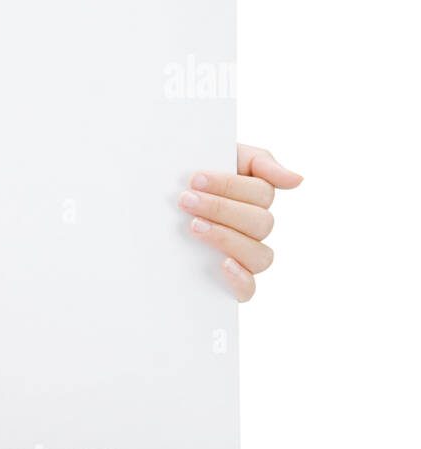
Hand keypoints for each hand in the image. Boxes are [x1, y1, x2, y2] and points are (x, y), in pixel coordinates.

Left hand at [178, 143, 302, 301]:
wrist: (152, 203)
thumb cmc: (190, 179)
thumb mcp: (221, 158)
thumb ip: (259, 162)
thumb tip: (297, 180)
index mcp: (255, 200)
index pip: (260, 194)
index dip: (230, 185)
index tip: (196, 179)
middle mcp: (254, 230)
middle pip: (260, 223)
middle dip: (221, 208)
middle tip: (186, 200)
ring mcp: (244, 258)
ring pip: (259, 255)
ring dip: (227, 238)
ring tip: (194, 226)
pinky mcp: (230, 283)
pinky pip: (248, 290)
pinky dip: (240, 279)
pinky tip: (223, 265)